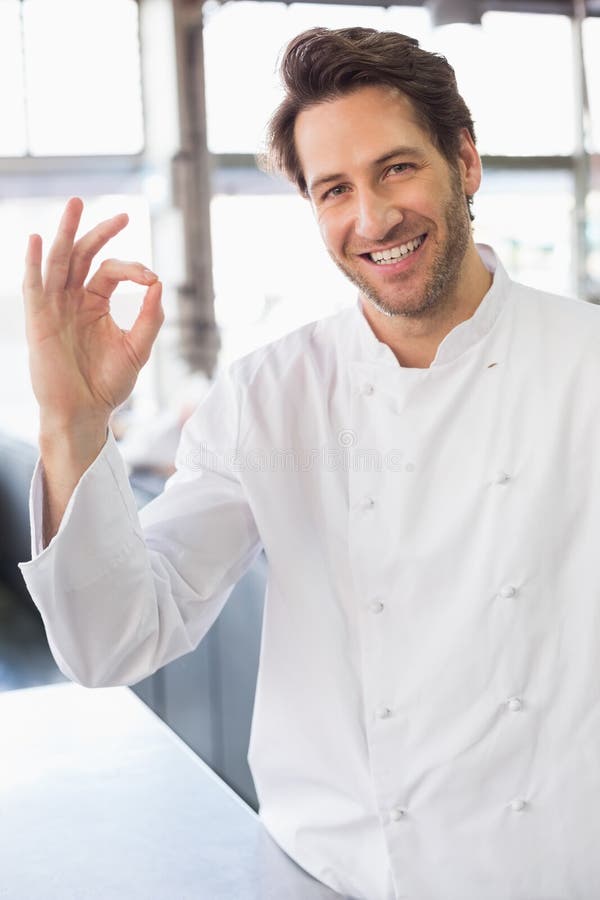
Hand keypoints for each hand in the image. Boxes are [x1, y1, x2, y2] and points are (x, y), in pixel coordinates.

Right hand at [23, 197, 163, 435]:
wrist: (85, 413)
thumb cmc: (107, 385)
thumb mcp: (136, 349)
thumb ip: (149, 318)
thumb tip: (159, 284)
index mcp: (94, 304)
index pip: (110, 270)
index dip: (133, 268)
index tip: (151, 280)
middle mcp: (72, 301)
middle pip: (83, 256)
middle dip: (99, 232)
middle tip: (123, 215)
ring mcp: (54, 309)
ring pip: (58, 261)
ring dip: (67, 232)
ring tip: (76, 203)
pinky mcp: (39, 322)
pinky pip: (34, 287)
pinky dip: (32, 263)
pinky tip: (34, 239)